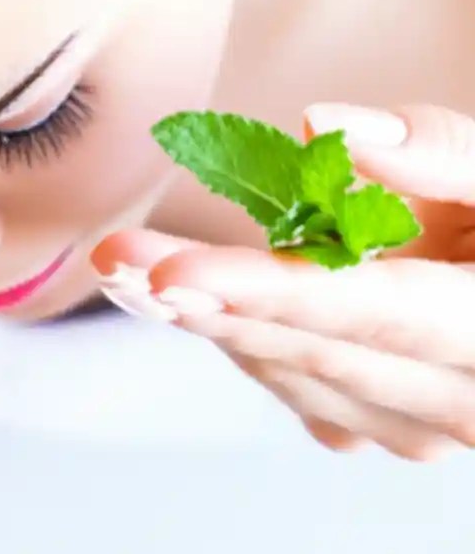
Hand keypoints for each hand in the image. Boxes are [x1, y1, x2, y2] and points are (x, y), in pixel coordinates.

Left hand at [92, 103, 474, 461]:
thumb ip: (436, 151)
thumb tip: (320, 123)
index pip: (371, 309)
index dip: (268, 291)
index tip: (172, 274)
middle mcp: (468, 400)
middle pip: (314, 349)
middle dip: (204, 303)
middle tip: (114, 260)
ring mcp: (430, 429)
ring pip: (296, 376)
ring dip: (205, 323)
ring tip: (122, 272)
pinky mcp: (393, 430)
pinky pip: (301, 389)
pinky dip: (244, 340)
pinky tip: (182, 302)